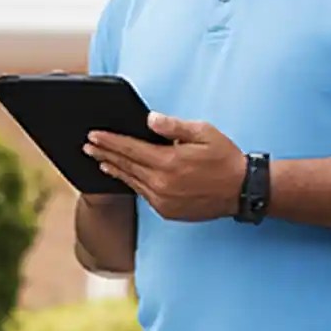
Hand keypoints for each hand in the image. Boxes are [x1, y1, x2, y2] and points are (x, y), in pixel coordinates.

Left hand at [84, 113, 246, 221]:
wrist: (242, 191)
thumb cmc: (225, 158)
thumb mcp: (204, 133)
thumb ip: (174, 126)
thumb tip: (149, 119)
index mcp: (168, 162)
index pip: (129, 148)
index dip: (109, 141)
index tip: (93, 135)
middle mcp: (161, 184)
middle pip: (125, 165)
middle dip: (105, 153)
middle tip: (87, 146)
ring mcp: (163, 200)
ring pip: (131, 182)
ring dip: (114, 169)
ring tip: (100, 161)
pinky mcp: (168, 211)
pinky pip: (143, 195)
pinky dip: (131, 184)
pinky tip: (126, 177)